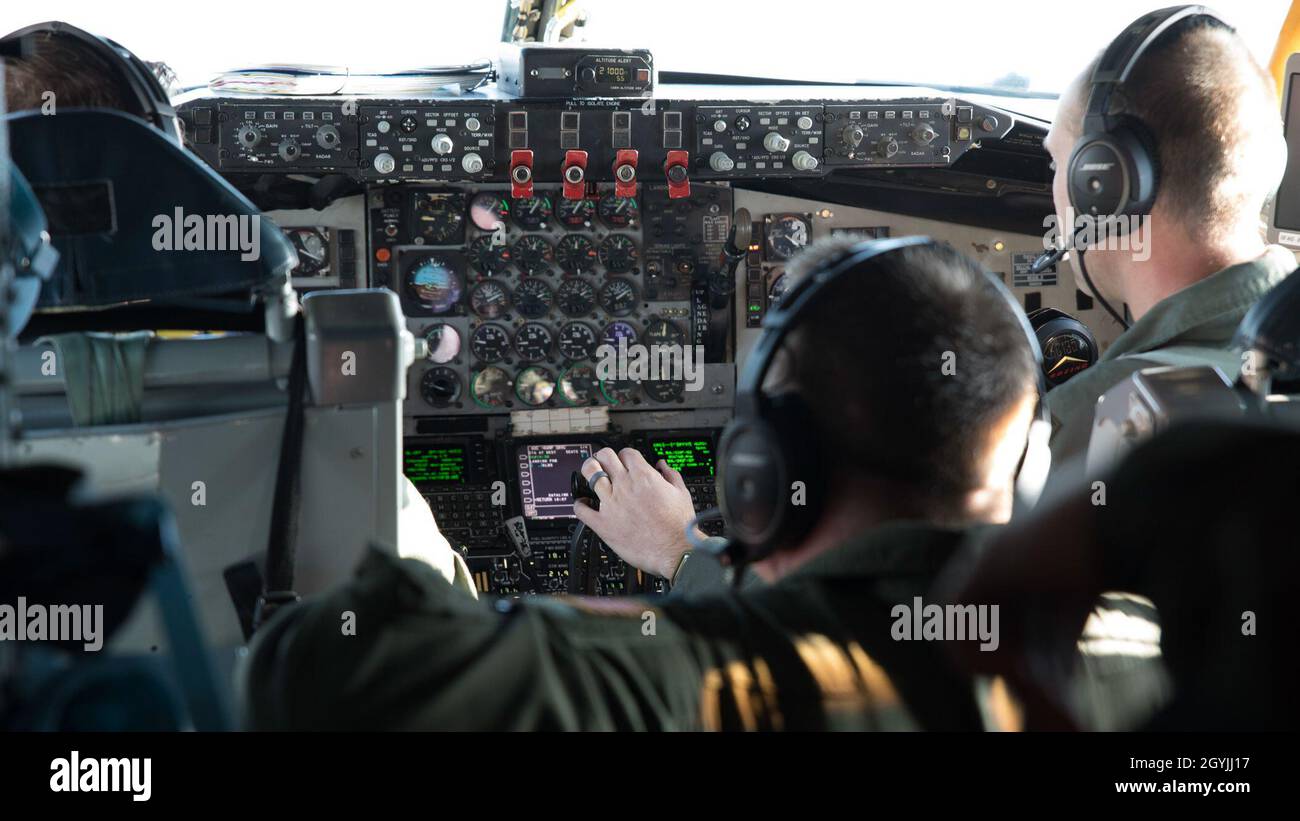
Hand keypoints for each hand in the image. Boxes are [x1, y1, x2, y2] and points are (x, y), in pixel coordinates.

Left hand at [572, 447, 701, 578]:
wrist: (674, 551)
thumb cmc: (679, 526)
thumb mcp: (681, 493)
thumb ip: (670, 474)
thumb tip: (662, 465)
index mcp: (644, 477)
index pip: (626, 453)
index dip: (625, 456)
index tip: (625, 462)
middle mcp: (625, 486)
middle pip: (604, 456)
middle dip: (603, 457)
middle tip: (603, 463)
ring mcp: (611, 504)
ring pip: (589, 474)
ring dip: (588, 472)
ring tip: (590, 477)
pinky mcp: (602, 524)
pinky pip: (581, 509)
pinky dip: (580, 504)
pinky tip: (584, 504)